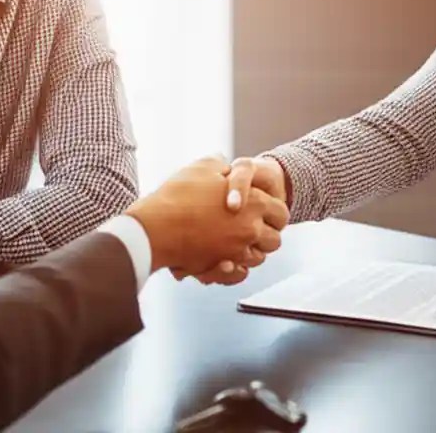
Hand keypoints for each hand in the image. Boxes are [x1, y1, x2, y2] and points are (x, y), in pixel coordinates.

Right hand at [179, 156, 290, 285]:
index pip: (281, 212)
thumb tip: (224, 161)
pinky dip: (236, 269)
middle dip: (266, 235)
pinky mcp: (219, 266)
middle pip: (275, 239)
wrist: (154, 226)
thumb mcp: (201, 167)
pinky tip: (227, 259)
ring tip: (237, 243)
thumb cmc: (177, 196)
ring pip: (259, 259)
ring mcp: (235, 250)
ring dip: (252, 252)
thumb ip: (219, 163)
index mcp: (254, 202)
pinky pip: (240, 274)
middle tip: (253, 229)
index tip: (266, 213)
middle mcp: (249, 228)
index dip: (274, 212)